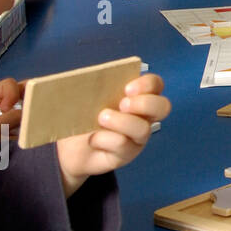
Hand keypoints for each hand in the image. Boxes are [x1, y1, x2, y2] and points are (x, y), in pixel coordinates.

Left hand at [56, 74, 169, 196]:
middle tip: (122, 104)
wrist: (68, 147)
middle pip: (163, 107)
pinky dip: (105, 139)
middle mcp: (143, 116)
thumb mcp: (86, 95)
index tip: (127, 88)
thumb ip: (95, 85)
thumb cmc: (81, 115)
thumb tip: (92, 75)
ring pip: (143, 129)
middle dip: (144, 103)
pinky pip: (123, 145)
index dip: (147, 84)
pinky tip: (92, 139)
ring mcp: (137, 137)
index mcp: (137, 96)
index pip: (155, 85)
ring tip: (101, 119)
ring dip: (122, 122)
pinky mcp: (127, 154)